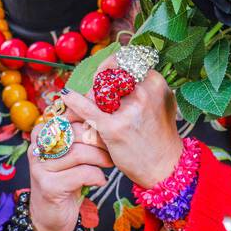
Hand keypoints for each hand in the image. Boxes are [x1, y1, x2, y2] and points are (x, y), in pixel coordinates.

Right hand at [26, 119, 109, 230]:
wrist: (50, 217)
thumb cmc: (64, 181)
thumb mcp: (68, 155)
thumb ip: (78, 137)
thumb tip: (103, 117)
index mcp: (40, 135)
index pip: (68, 117)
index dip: (90, 121)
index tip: (105, 129)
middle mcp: (37, 149)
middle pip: (74, 133)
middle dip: (98, 139)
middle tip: (111, 148)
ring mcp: (40, 168)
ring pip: (79, 153)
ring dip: (101, 158)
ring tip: (109, 163)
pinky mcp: (49, 186)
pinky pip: (82, 173)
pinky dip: (97, 176)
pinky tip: (100, 180)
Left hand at [61, 57, 184, 189]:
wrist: (165, 167)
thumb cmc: (161, 135)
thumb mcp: (162, 102)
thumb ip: (147, 84)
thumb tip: (126, 68)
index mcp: (154, 83)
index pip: (124, 62)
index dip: (111, 68)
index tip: (106, 75)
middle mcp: (142, 93)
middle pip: (108, 76)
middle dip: (98, 82)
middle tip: (95, 92)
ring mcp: (128, 110)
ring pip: (97, 92)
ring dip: (88, 96)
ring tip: (81, 103)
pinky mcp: (113, 128)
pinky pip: (88, 109)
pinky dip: (75, 101)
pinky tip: (66, 95)